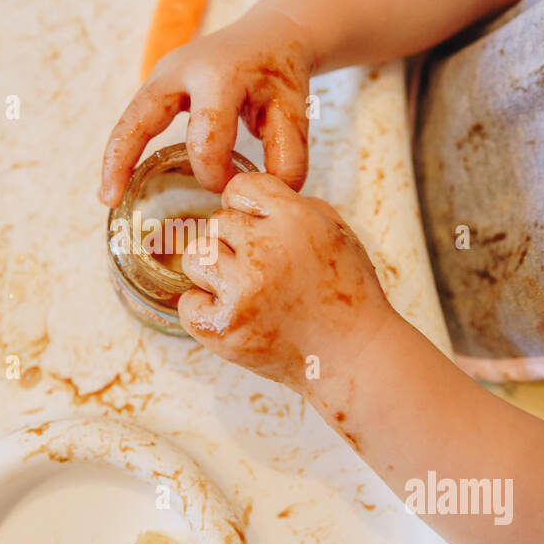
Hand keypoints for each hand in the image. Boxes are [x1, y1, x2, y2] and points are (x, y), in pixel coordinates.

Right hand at [99, 3, 314, 206]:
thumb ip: (288, 156)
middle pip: (141, 119)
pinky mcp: (157, 84)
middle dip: (125, 160)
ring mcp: (162, 74)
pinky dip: (125, 149)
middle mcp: (180, 70)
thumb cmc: (281, 75)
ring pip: (128, 120)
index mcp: (219, 76)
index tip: (236, 186)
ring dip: (114, 158)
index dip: (218, 173)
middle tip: (113, 200)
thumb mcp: (294, 111)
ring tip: (107, 197)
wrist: (271, 34)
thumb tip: (264, 196)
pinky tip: (118, 181)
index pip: (206, 140)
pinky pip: (134, 121)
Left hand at [178, 172, 393, 395]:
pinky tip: (234, 316)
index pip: (241, 186)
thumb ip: (295, 207)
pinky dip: (204, 311)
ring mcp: (243, 290)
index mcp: (295, 220)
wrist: (355, 357)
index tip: (257, 229)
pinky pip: (188, 303)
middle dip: (234, 244)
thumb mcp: (338, 234)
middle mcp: (266, 249)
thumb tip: (252, 199)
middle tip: (262, 272)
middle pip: (217, 222)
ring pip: (195, 257)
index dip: (246, 207)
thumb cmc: (348, 298)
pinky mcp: (225, 327)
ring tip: (244, 292)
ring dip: (213, 272)